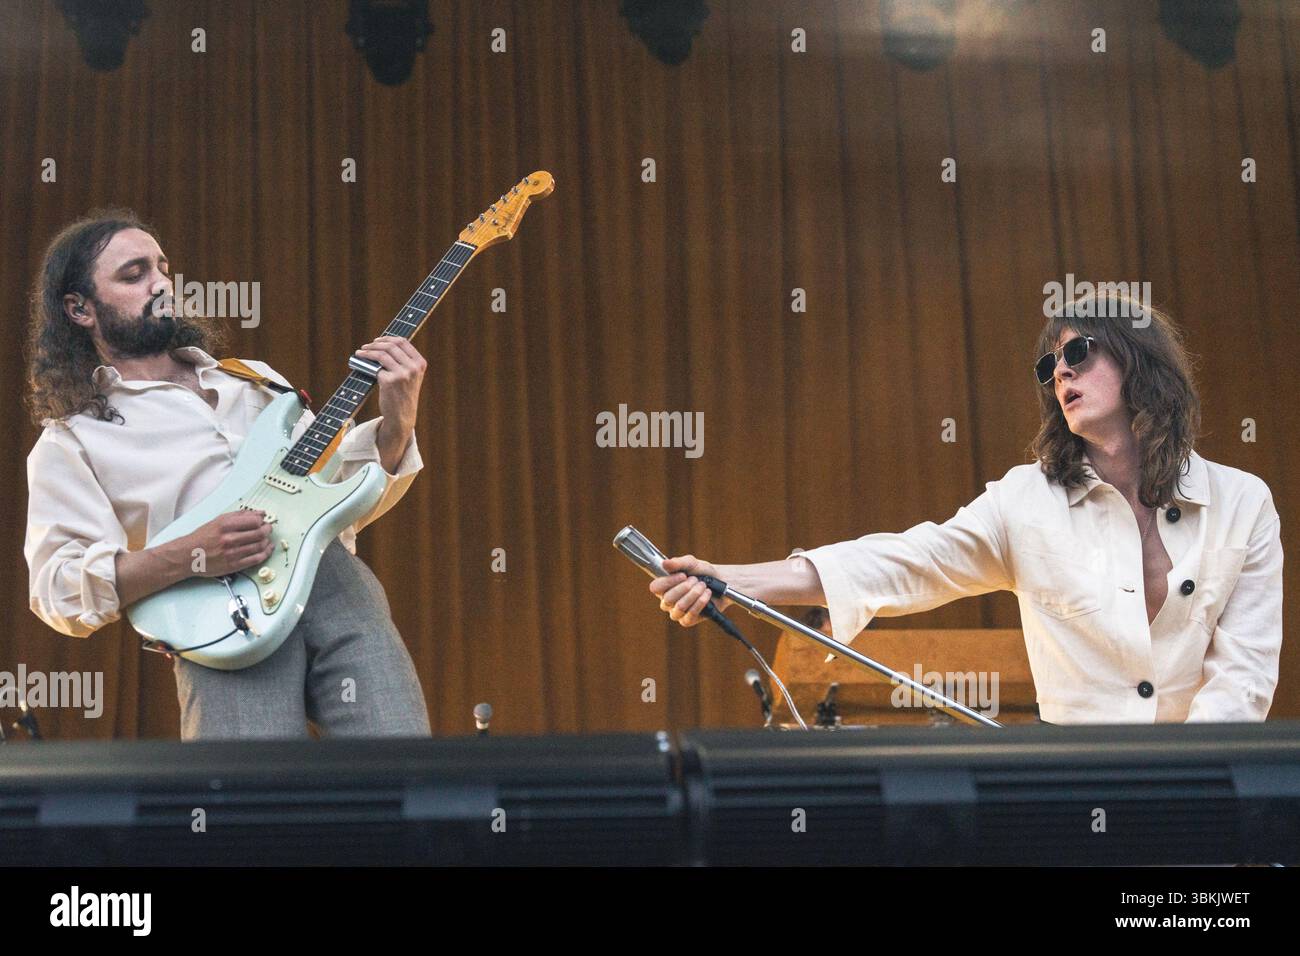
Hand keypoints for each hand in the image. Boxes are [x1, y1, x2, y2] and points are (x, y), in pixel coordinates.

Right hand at [186, 510, 273, 576]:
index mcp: (225, 526)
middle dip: (267, 530)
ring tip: (265, 538)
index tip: (262, 520)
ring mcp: (232, 553)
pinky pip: (256, 559)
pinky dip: (265, 553)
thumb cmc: (202, 537)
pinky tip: (266, 549)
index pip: (254, 521)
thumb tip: (260, 513)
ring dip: (267, 541)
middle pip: (260, 533)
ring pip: (260, 546)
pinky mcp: (234, 565)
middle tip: (267, 528)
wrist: (188, 555)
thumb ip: (241, 515)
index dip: (262, 520)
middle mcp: (229, 539)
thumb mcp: (219, 520)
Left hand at [354, 335, 425, 468]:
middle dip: (376, 343)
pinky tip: (359, 361)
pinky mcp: (390, 381)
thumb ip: (403, 361)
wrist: (402, 417)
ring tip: (361, 352)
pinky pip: (375, 366)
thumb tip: (382, 344)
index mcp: (420, 363)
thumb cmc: (403, 396)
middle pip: (391, 346)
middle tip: (366, 346)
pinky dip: (365, 361)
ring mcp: (402, 374)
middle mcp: (413, 368)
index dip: (388, 338)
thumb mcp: (410, 376)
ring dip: (368, 350)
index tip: (377, 340)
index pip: (403, 342)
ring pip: (382, 353)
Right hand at [648, 554, 730, 626]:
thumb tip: (664, 563)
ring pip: (680, 607)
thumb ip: (678, 563)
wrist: (721, 581)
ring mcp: (676, 612)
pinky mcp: (687, 621)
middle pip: (668, 598)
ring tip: (703, 586)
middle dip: (685, 587)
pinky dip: (700, 602)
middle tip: (696, 580)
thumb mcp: (691, 563)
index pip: (655, 587)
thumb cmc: (702, 572)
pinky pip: (690, 615)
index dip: (668, 581)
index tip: (683, 575)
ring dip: (694, 594)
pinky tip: (707, 594)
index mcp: (664, 586)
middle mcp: (667, 601)